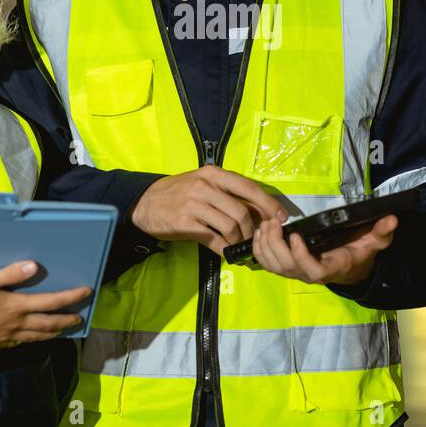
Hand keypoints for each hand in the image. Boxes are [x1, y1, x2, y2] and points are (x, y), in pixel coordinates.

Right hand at [0, 261, 90, 347]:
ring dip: (54, 332)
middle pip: (49, 323)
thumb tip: (34, 266)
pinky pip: (24, 342)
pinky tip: (35, 338)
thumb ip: (11, 273)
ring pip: (39, 336)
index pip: (52, 302)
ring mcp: (9, 335)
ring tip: (64, 329)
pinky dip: (35, 339)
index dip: (71, 297)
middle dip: (66, 319)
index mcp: (18, 306)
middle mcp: (18, 323)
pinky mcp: (0, 343)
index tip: (86, 292)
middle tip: (79, 318)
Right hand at [130, 165, 288, 256]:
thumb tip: (258, 210)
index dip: (268, 204)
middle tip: (253, 238)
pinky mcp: (186, 223)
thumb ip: (227, 192)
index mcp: (213, 174)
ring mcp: (194, 205)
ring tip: (237, 245)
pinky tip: (226, 252)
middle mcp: (205, 186)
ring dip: (238, 240)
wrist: (144, 202)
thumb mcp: (202, 183)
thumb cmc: (178, 193)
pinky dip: (224, 249)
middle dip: (252, 230)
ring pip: (230, 227)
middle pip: (242, 212)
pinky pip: (213, 239)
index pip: (249, 187)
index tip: (281, 217)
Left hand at [251, 215, 397, 286]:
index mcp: (331, 268)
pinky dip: (258, 250)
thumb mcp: (374, 242)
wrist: (349, 267)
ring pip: (274, 267)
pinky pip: (267, 265)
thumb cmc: (359, 251)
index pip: (313, 270)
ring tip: (267, 224)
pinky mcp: (287, 268)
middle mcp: (310, 274)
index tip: (296, 235)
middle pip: (287, 268)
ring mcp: (297, 273)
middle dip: (275, 246)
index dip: (301, 256)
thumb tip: (392, 219)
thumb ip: (382, 232)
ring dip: (265, 246)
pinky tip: (259, 232)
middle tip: (274, 223)